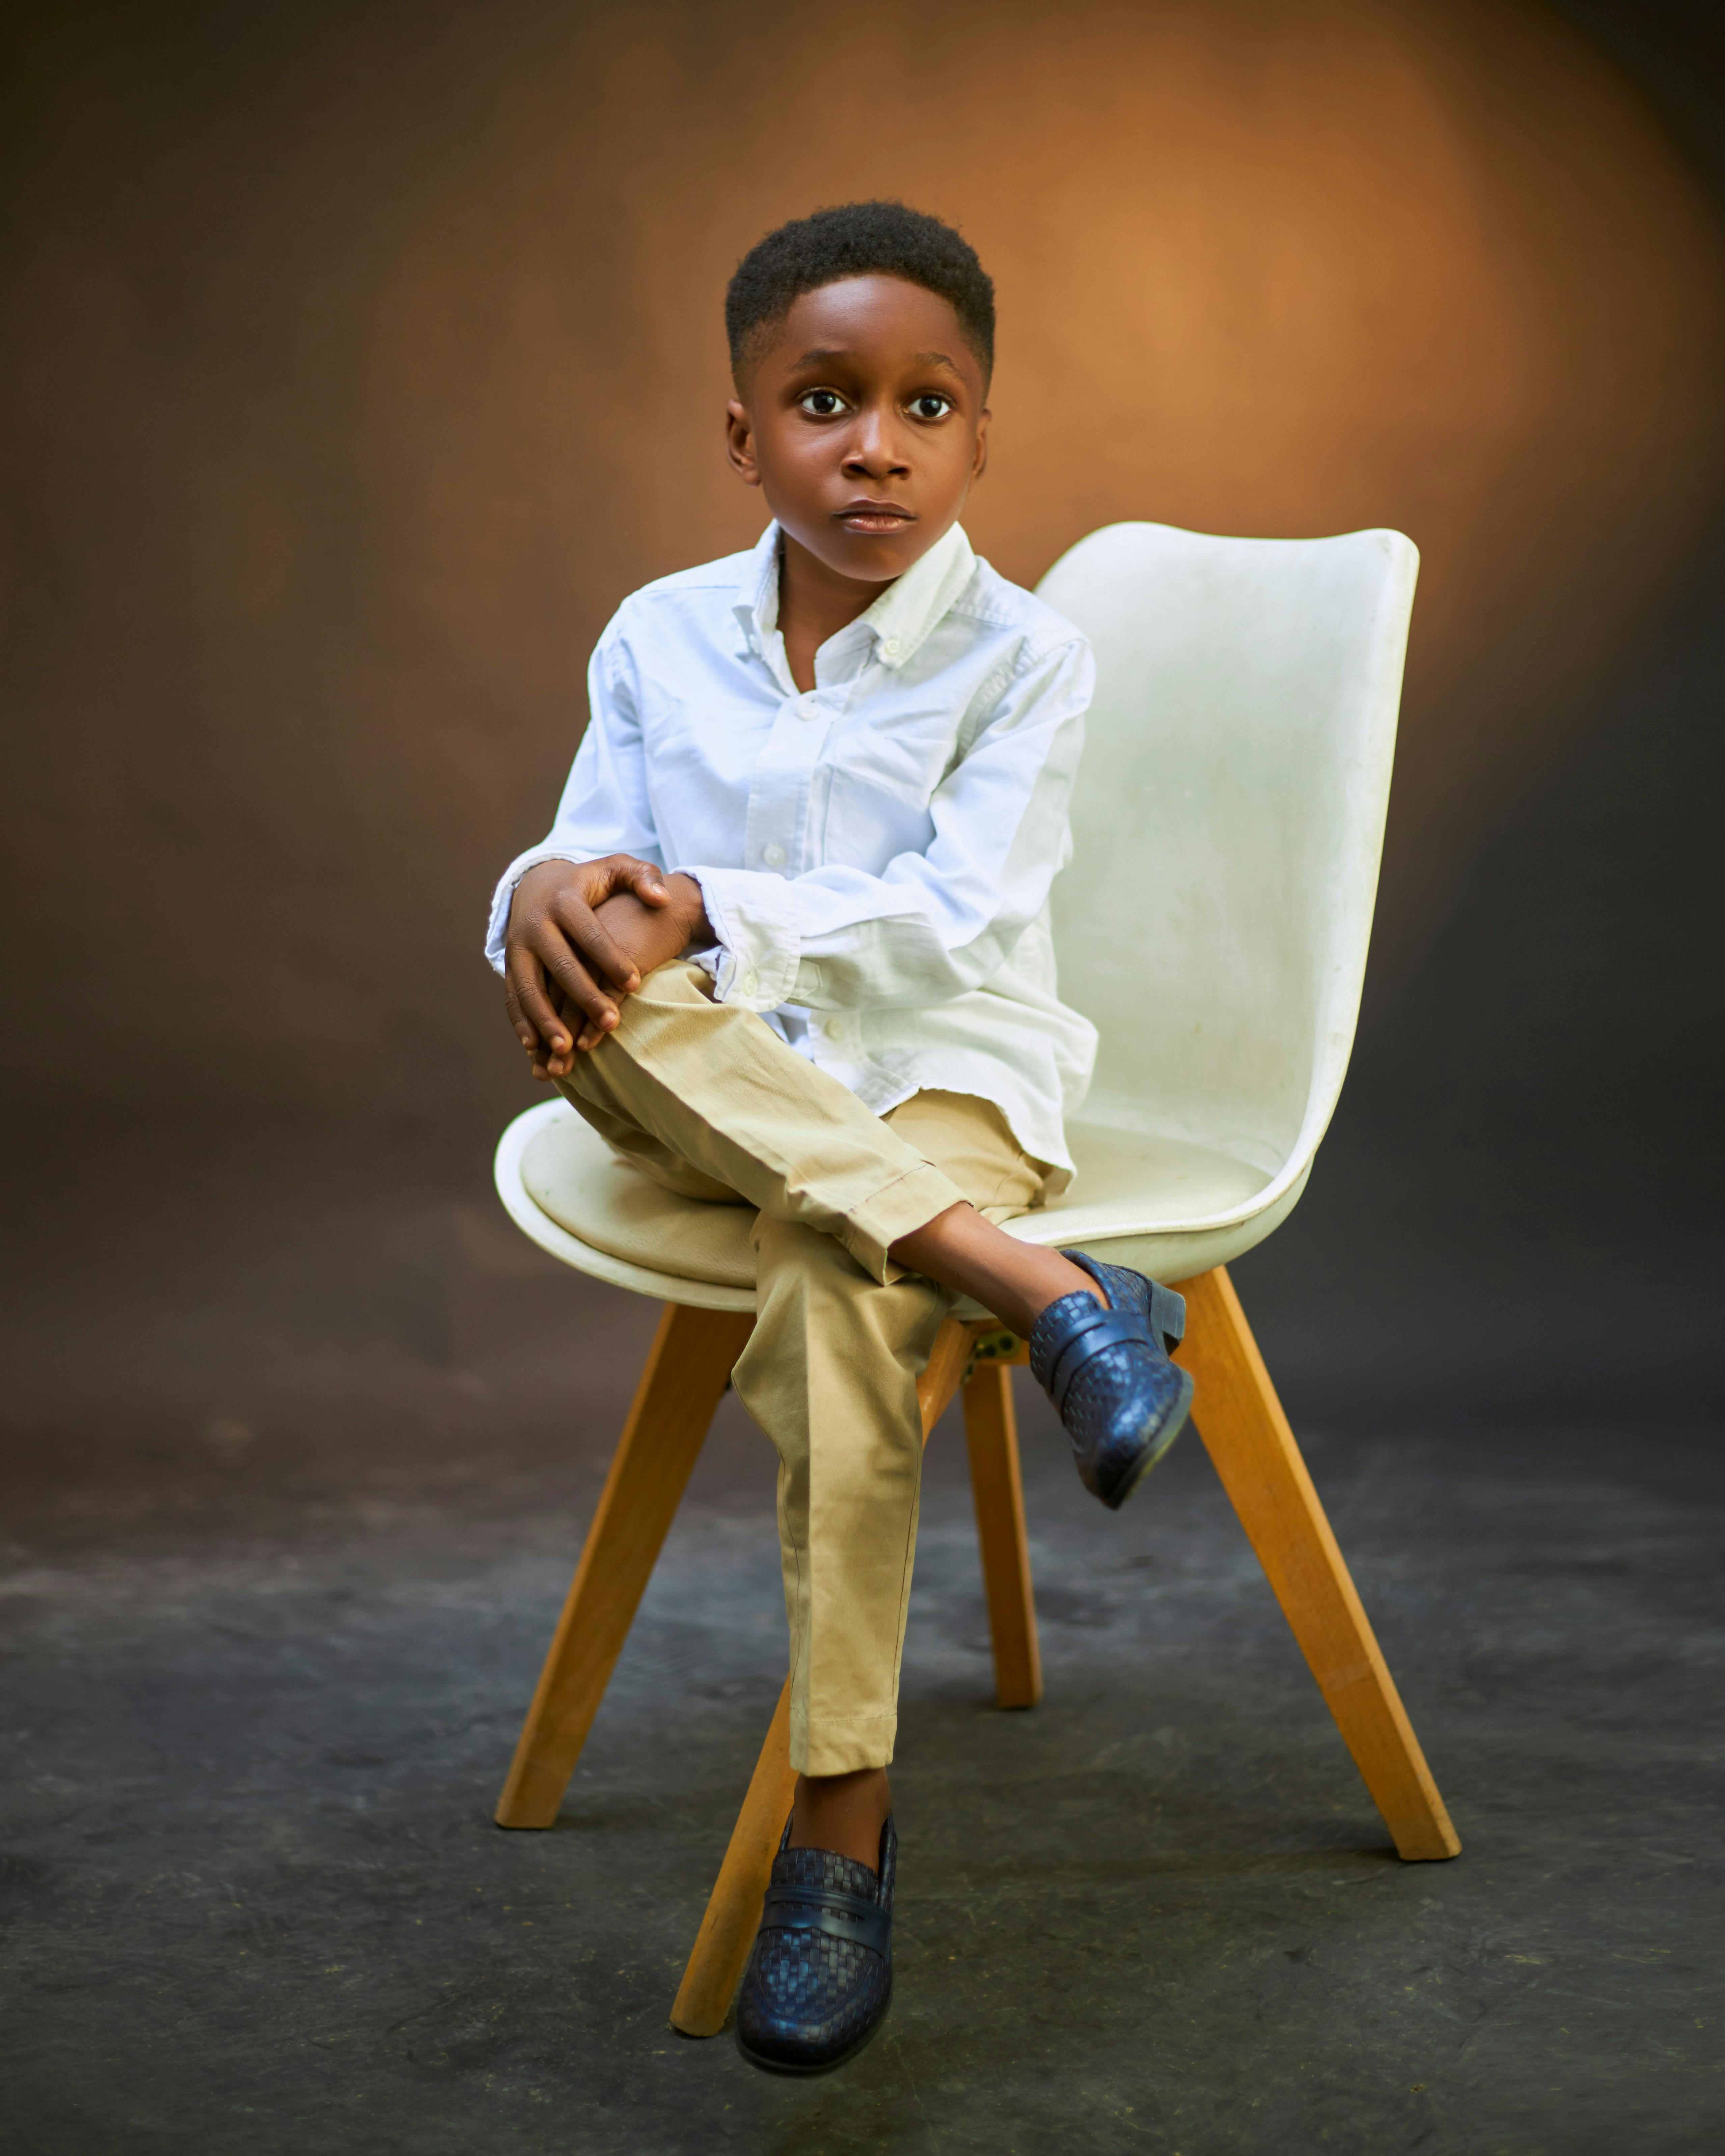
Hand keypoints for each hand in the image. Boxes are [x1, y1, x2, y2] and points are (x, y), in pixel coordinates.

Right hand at [504, 858, 709, 1076]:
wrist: (536, 883)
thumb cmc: (587, 882)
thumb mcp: (614, 869)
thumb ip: (642, 876)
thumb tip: (662, 897)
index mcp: (564, 901)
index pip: (591, 934)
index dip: (612, 958)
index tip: (634, 982)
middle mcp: (536, 925)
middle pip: (561, 965)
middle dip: (584, 996)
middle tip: (610, 1023)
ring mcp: (519, 947)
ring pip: (530, 986)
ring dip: (545, 1020)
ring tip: (566, 1050)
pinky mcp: (511, 965)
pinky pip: (512, 996)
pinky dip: (521, 1022)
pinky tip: (534, 1047)